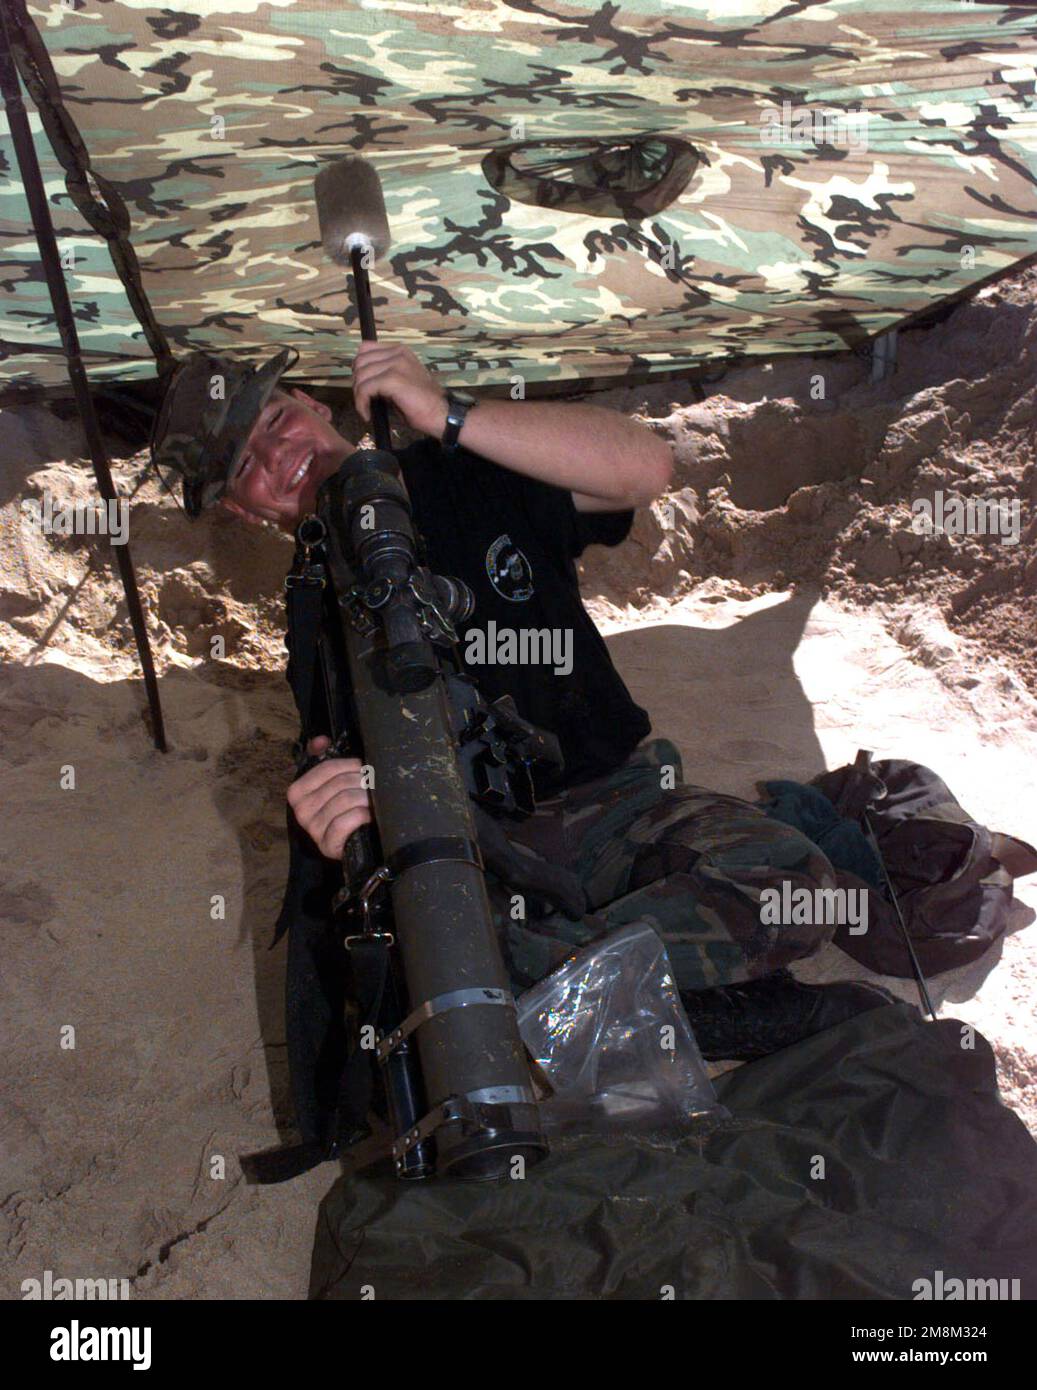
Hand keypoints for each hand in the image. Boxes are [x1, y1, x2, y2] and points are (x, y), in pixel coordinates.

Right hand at [288, 735, 372, 858]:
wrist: (349, 841)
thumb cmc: (342, 809)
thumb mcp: (331, 783)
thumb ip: (323, 759)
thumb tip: (320, 741)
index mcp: (297, 792)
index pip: (328, 768)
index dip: (351, 765)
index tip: (362, 769)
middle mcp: (301, 811)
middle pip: (340, 783)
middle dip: (362, 782)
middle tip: (373, 786)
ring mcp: (313, 829)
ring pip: (346, 800)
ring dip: (365, 799)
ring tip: (373, 801)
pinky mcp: (327, 845)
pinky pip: (346, 822)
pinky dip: (362, 816)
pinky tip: (368, 816)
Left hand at [351, 343, 446, 436]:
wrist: (442, 415)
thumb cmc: (423, 404)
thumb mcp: (401, 382)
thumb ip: (384, 375)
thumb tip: (363, 381)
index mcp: (400, 351)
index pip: (366, 349)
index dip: (359, 368)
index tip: (362, 386)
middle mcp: (398, 353)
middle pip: (360, 361)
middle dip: (356, 382)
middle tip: (363, 400)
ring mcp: (396, 364)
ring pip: (361, 375)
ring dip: (358, 395)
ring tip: (366, 409)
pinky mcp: (393, 379)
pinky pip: (365, 389)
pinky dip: (361, 403)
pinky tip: (367, 414)